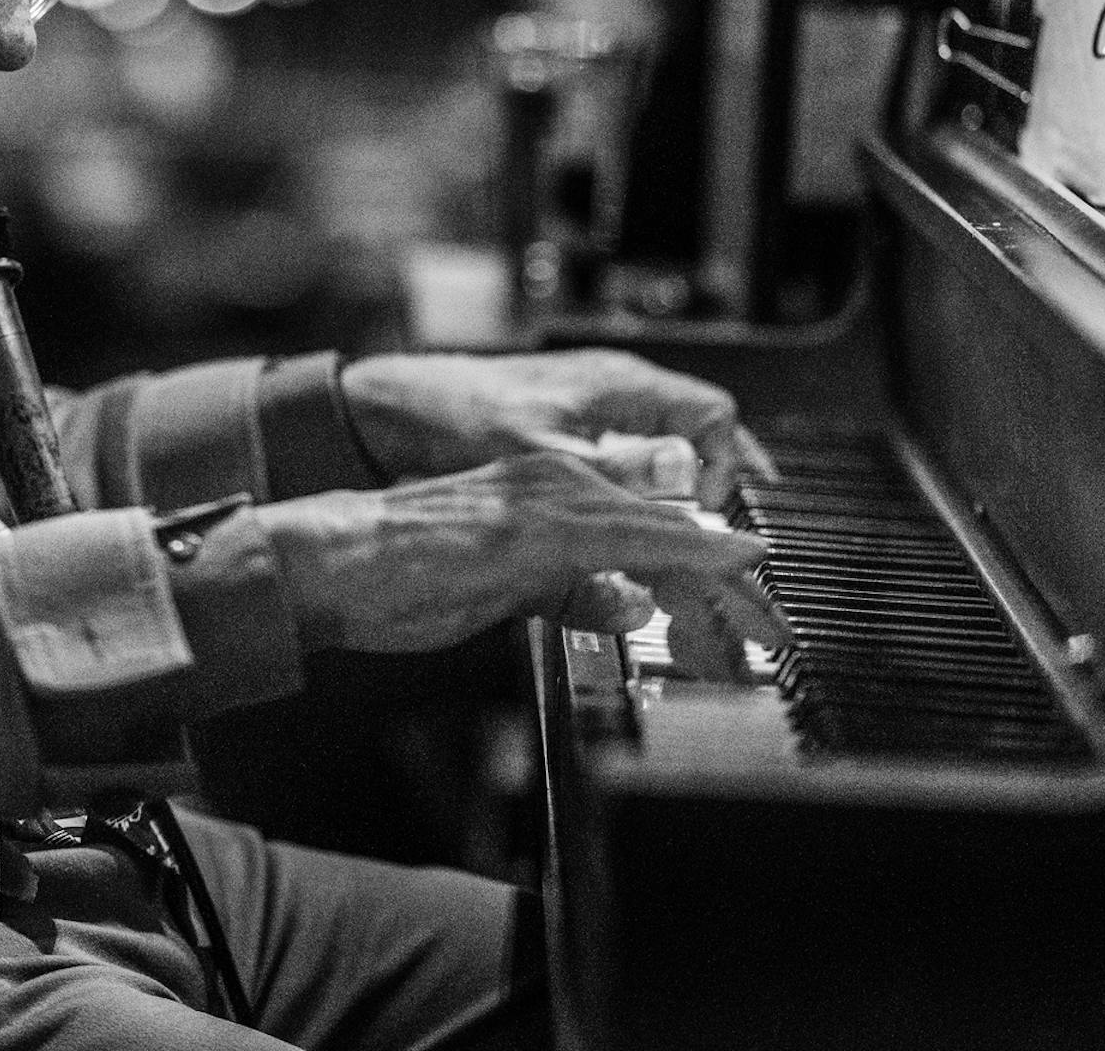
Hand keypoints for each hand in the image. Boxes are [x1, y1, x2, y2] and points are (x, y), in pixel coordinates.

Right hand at [254, 451, 785, 671]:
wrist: (331, 558)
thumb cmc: (399, 575)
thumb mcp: (503, 589)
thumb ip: (566, 592)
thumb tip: (625, 607)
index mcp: (548, 490)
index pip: (650, 526)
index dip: (708, 570)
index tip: (747, 608)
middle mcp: (555, 481)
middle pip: (671, 524)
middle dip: (730, 580)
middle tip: (773, 623)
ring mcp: (546, 499)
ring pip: (662, 526)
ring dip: (720, 575)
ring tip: (764, 615)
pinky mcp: (532, 528)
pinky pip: (627, 533)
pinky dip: (684, 546)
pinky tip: (724, 560)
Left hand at [341, 349, 752, 509]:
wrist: (402, 409)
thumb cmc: (462, 414)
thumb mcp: (543, 448)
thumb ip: (617, 467)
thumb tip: (685, 475)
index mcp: (622, 385)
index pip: (712, 417)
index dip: (723, 471)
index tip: (712, 521)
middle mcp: (618, 391)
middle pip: (701, 430)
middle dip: (726, 480)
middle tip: (743, 534)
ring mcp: (597, 411)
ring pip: (672, 446)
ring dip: (693, 491)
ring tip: (711, 540)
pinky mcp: (573, 434)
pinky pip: (636, 459)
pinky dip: (654, 494)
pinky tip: (650, 530)